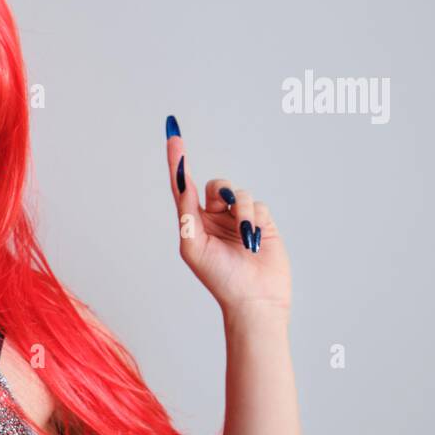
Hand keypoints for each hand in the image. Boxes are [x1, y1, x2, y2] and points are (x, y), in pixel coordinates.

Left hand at [164, 115, 291, 317]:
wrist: (254, 299)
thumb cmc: (219, 278)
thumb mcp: (193, 246)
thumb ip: (187, 213)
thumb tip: (182, 183)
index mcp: (193, 222)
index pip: (182, 184)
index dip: (177, 160)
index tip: (173, 135)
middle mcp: (214, 216)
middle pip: (214, 184)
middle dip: (220, 192)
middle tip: (223, 204)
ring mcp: (238, 218)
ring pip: (237, 193)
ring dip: (240, 212)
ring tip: (244, 238)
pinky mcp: (261, 222)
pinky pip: (257, 204)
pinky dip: (254, 219)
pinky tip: (254, 241)